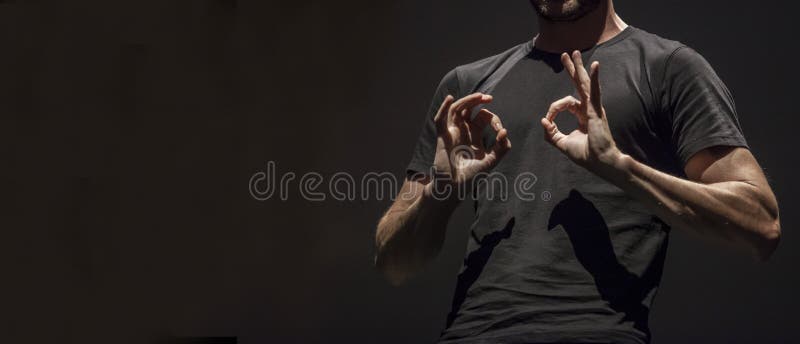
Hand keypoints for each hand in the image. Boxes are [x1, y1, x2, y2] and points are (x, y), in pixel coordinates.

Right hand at [431, 93, 511, 188]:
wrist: (455, 188)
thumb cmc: (471, 178)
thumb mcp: (491, 162)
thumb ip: (501, 149)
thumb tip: (504, 131)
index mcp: (475, 136)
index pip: (483, 117)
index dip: (494, 119)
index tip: (499, 131)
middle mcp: (463, 131)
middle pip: (469, 109)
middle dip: (478, 101)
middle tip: (489, 98)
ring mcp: (452, 133)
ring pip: (456, 110)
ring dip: (466, 100)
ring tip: (478, 96)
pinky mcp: (442, 137)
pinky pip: (440, 119)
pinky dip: (443, 108)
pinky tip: (451, 98)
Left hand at [540, 51, 622, 173]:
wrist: (600, 162)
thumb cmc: (586, 155)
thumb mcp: (562, 143)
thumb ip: (551, 133)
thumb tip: (543, 120)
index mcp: (582, 114)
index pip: (565, 103)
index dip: (553, 109)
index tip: (548, 121)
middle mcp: (589, 108)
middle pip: (578, 84)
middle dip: (571, 69)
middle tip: (565, 55)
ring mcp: (593, 108)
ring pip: (584, 83)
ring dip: (578, 68)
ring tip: (574, 53)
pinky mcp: (596, 110)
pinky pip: (594, 91)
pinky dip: (594, 78)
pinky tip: (595, 65)